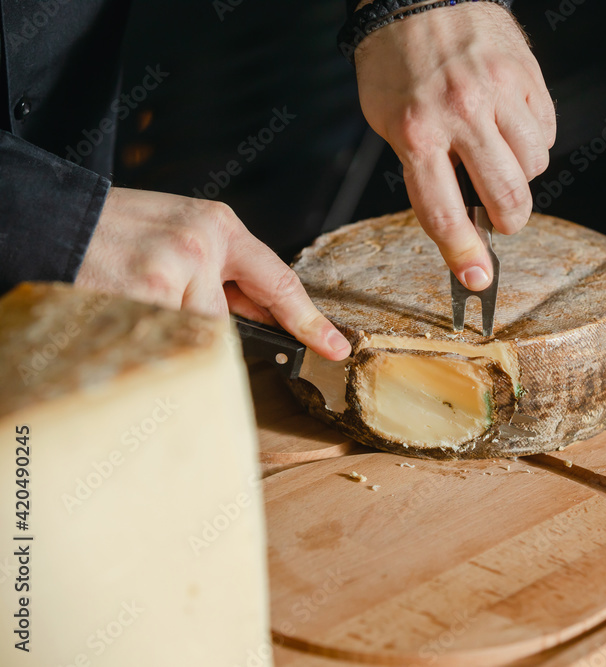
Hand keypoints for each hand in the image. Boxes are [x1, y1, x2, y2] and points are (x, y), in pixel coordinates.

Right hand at [76, 187, 351, 359]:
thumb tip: (263, 320)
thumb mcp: (180, 234)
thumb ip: (222, 273)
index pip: (278, 281)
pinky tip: (122, 304)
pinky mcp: (146, 291)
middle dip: (197, 325)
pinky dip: (146, 335)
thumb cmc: (116, 232)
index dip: (309, 320)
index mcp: (218, 224)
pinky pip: (167, 337)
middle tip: (157, 298)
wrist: (53, 218)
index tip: (336, 346)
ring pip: (194, 333)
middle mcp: (203, 243)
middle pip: (226, 321)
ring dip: (165, 326)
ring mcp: (175, 267)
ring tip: (129, 293)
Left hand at [355, 2, 555, 290]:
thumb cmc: (395, 63)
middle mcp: (460, 112)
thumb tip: (464, 224)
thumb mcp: (388, 121)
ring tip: (498, 154)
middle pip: (507, 195)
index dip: (463, 254)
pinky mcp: (526, 74)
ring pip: (534, 164)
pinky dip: (533, 139)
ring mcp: (499, 90)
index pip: (444, 211)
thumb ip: (423, 171)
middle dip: (509, 221)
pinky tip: (510, 124)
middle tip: (502, 219)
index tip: (477, 280)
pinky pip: (547, 129)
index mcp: (416, 131)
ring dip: (521, 174)